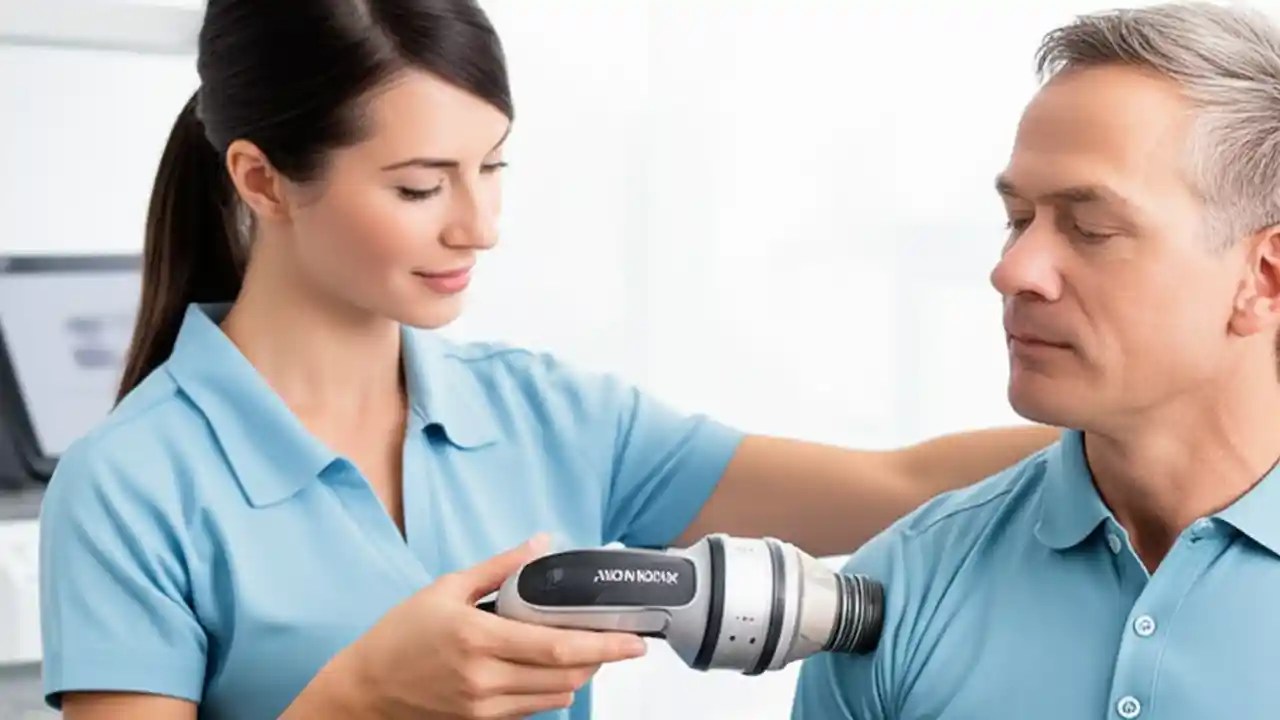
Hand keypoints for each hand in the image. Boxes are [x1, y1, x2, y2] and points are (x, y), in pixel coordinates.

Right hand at [343, 535, 647, 718]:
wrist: (365, 690)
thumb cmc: (400, 636)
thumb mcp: (447, 588)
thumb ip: (499, 567)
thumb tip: (540, 543)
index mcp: (479, 638)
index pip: (557, 646)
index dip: (603, 645)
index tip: (633, 641)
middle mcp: (485, 679)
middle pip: (566, 675)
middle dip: (600, 659)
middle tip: (619, 641)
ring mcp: (485, 707)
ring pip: (556, 696)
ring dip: (579, 674)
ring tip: (585, 650)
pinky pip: (535, 710)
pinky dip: (552, 689)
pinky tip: (550, 668)